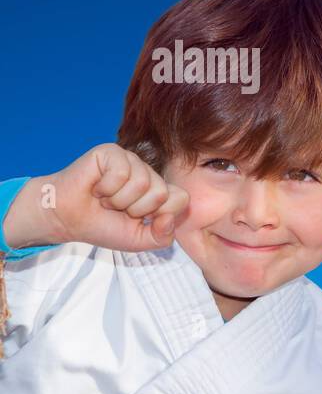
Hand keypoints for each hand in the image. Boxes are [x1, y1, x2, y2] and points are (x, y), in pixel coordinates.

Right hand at [3, 144, 189, 251]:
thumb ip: (163, 236)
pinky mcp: (112, 152)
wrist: (67, 219)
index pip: (182, 199)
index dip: (160, 215)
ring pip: (142, 183)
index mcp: (160, 192)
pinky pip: (121, 173)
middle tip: (117, 209)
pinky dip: (105, 188)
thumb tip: (168, 217)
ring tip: (106, 199)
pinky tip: (96, 188)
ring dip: (118, 200)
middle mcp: (149, 174)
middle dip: (135, 210)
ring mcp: (132, 161)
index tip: (138, 219)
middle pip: (162, 193)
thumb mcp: (140, 241)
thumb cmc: (104, 227)